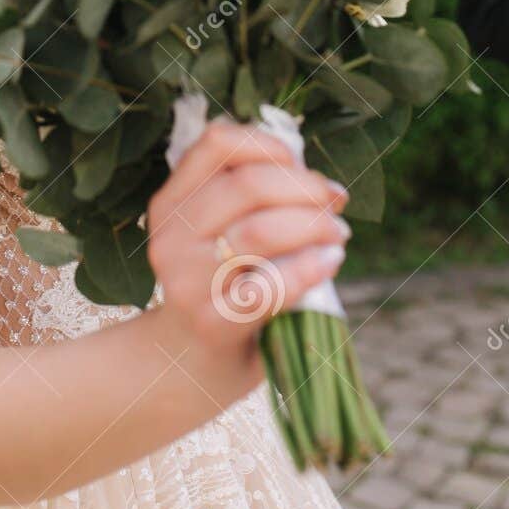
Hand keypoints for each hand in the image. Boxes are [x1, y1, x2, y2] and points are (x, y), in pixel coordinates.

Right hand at [146, 118, 350, 386]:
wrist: (183, 365)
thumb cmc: (215, 289)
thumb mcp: (211, 235)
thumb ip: (244, 200)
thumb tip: (312, 174)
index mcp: (170, 203)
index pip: (216, 143)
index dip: (267, 144)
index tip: (299, 162)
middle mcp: (171, 236)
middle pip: (248, 185)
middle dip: (305, 187)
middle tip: (335, 200)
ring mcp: (188, 281)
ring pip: (261, 231)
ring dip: (314, 225)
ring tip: (338, 232)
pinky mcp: (213, 323)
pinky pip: (271, 285)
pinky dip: (311, 267)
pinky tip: (330, 261)